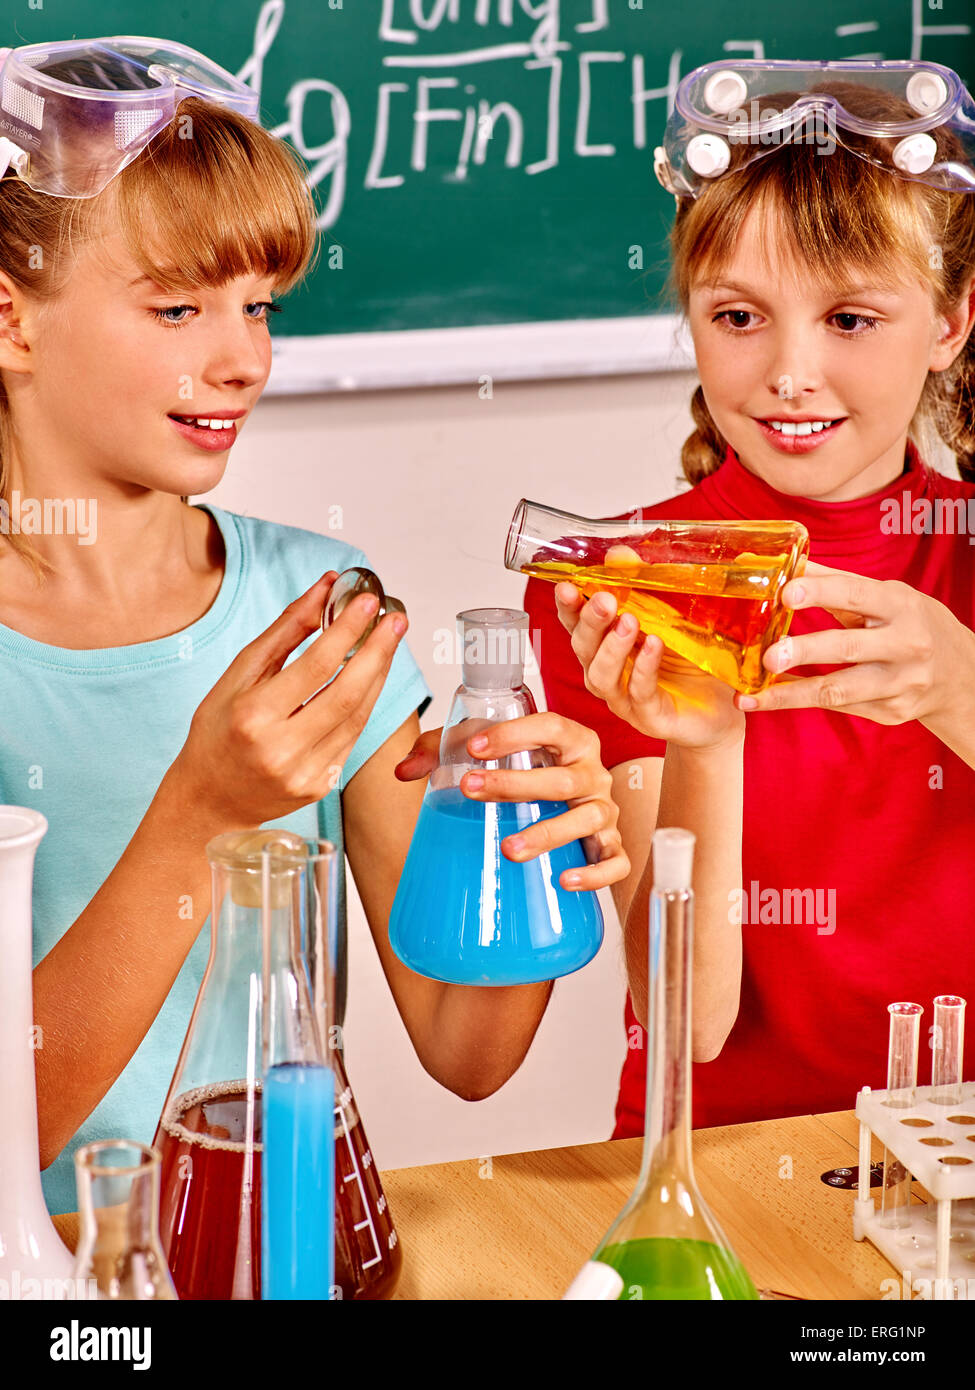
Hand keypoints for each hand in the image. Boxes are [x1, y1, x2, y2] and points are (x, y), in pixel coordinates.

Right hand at [170, 571, 407, 825]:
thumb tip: (325, 589)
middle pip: (346, 693)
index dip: (346, 631)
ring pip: (357, 716)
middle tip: (396, 619)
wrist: (210, 798)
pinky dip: (365, 703)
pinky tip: (372, 678)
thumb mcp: (238, 675)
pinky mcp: (320, 787)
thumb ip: (284, 632)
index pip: (314, 667)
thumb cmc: (219, 729)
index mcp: (252, 716)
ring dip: (379, 675)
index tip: (369, 602)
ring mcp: (304, 773)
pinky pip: (353, 737)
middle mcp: (280, 749)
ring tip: (389, 642)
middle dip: (378, 651)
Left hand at [396, 713, 629, 890]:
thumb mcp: (485, 754)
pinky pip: (616, 862)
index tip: (472, 747)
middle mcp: (593, 772)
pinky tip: (564, 880)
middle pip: (562, 777)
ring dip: (548, 834)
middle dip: (515, 784)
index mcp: (570, 741)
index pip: (550, 726)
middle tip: (470, 789)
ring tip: (507, 849)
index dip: (513, 735)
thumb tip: (402, 771)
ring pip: (588, 819)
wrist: (561, 805)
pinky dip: (596, 873)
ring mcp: (605, 811)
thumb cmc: (525, 771)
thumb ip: (442, 752)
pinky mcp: (612, 846)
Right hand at [554, 582, 744, 750]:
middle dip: (589, 622)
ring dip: (612, 647)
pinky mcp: (650, 719)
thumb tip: (619, 553)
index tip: (566, 585)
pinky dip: (644, 668)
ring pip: (601, 676)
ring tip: (628, 621)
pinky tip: (653, 646)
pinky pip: (639, 694)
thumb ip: (645, 586)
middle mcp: (609, 673)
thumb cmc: (693, 663)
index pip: (577, 625)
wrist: (723, 710)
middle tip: (605, 600)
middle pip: (583, 649)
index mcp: (608, 646)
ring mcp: (626, 700)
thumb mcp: (673, 617)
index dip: (568, 606)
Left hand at [735, 560, 974, 726]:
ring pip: (839, 690)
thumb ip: (836, 583)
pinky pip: (838, 707)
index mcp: (900, 606)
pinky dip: (800, 702)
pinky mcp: (890, 711)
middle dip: (805, 652)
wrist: (960, 675)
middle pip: (848, 648)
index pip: (857, 595)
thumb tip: (784, 563)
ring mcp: (899, 683)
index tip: (786, 593)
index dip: (821, 592)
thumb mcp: (886, 597)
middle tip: (768, 656)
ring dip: (791, 694)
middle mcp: (905, 645)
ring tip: (752, 695)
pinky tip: (768, 698)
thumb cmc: (910, 624)